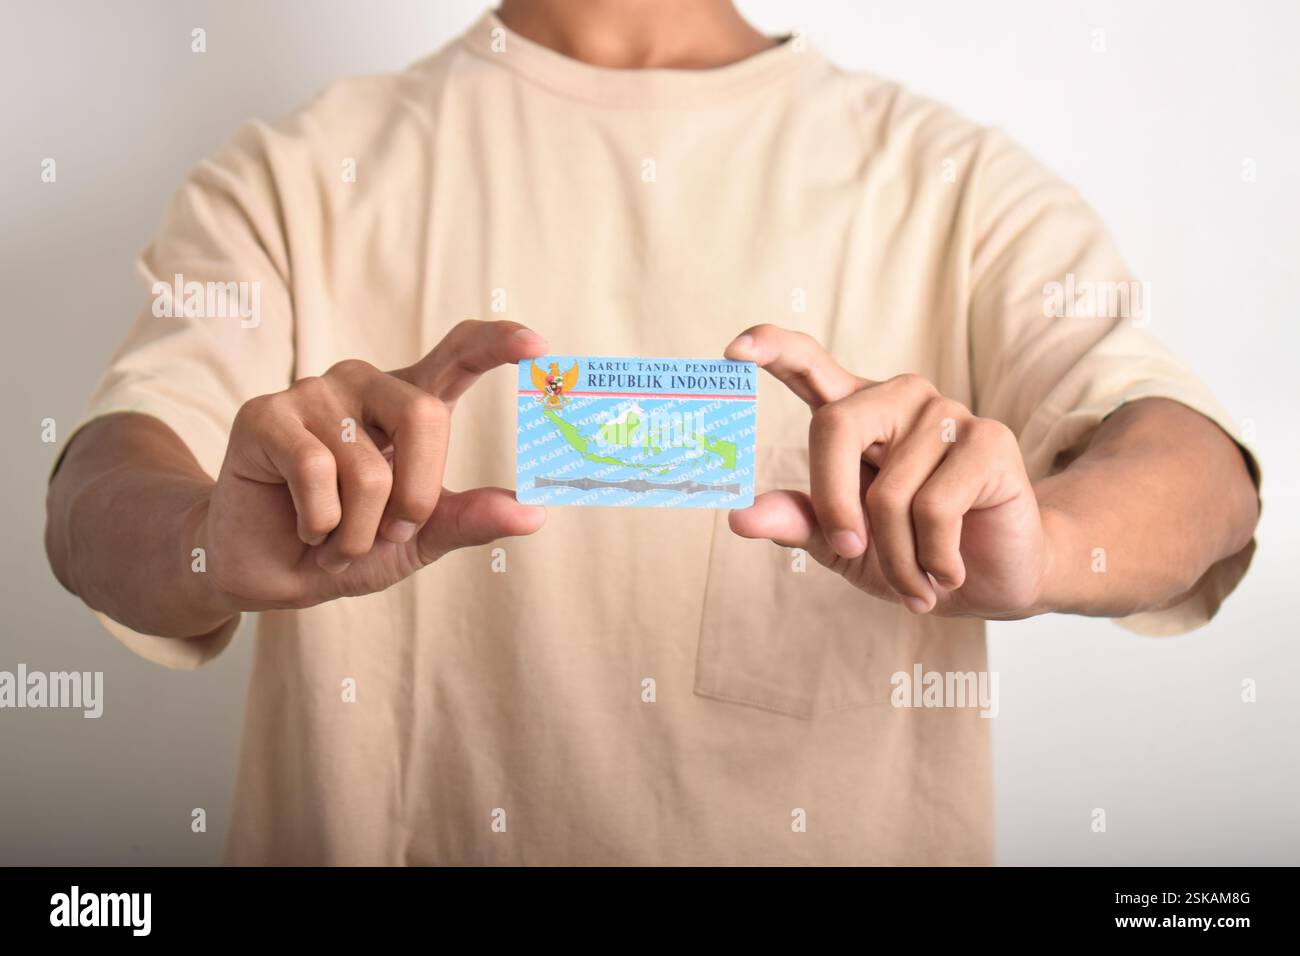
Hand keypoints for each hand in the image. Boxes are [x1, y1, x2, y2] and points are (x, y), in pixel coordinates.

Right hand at [200, 320, 548, 612]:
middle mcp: (364, 385)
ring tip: (333, 536)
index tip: (538, 346)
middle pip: (425, 416)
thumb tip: (534, 514)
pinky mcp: (265, 413)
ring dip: (358, 529)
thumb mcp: (418, 540)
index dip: (496, 344)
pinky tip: (303, 525)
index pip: (457, 355)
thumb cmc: (346, 545)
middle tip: (390, 534)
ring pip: (369, 466)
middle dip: (416, 497)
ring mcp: (312, 392)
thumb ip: (469, 519)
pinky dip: (319, 523)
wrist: (268, 573)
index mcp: (408, 404)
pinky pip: (315, 471)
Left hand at [724, 325, 1050, 617]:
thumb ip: (799, 522)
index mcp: (855, 413)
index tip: (734, 349)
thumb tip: (739, 517)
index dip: (773, 349)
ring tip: (916, 579)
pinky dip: (933, 558)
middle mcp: (898, 399)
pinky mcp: (988, 438)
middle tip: (851, 552)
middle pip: (835, 426)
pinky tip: (949, 569)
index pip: (809, 364)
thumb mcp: (842, 546)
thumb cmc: (909, 553)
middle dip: (834, 506)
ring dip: (897, 557)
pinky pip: (934, 507)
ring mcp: (946, 413)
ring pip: (889, 491)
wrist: (990, 579)